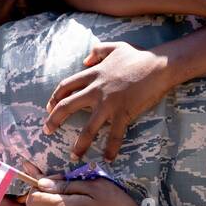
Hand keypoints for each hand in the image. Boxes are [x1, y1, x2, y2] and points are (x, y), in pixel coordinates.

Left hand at [44, 42, 171, 160]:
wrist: (158, 65)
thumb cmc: (139, 56)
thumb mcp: (115, 47)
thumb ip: (97, 51)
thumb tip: (85, 60)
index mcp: (93, 74)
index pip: (65, 86)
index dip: (54, 97)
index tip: (49, 107)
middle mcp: (96, 90)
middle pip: (67, 106)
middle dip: (54, 120)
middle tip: (47, 131)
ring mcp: (109, 103)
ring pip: (88, 127)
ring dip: (80, 144)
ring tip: (74, 156)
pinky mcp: (124, 112)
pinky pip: (115, 134)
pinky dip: (111, 148)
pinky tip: (108, 159)